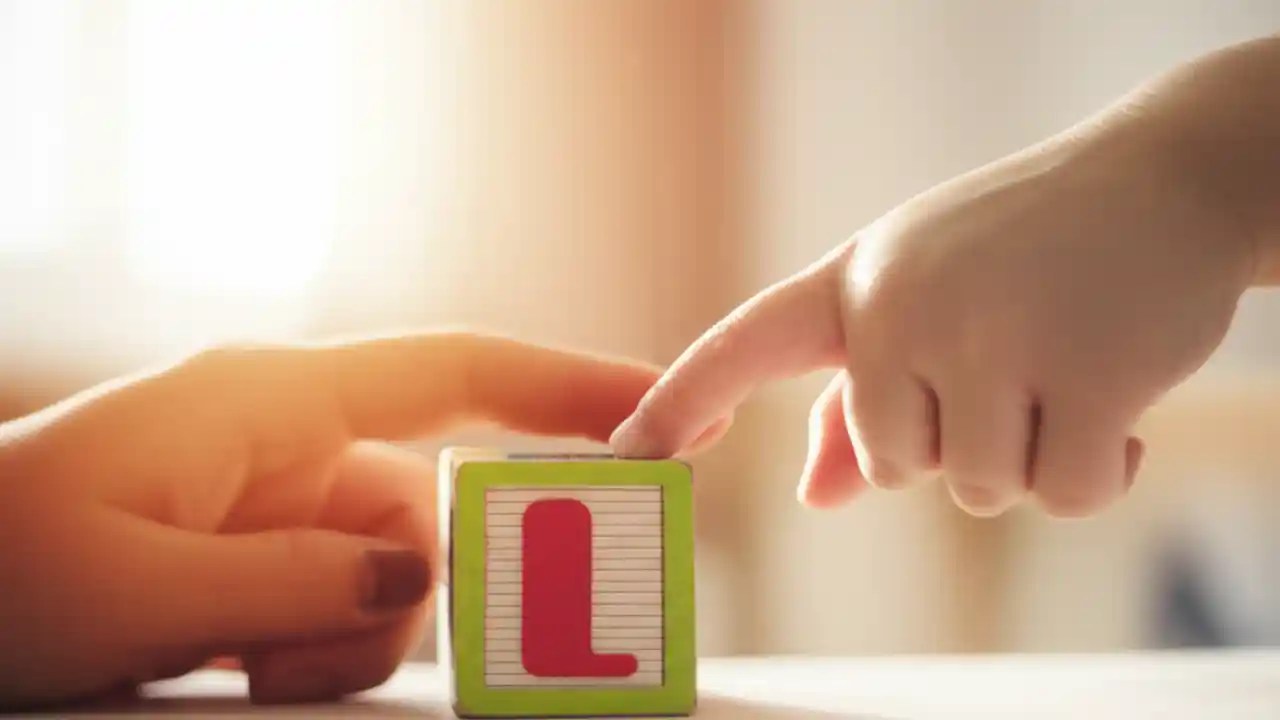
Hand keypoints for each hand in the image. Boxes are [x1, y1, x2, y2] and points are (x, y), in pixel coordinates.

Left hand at [0, 333, 681, 707]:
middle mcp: (287, 443)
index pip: (457, 374)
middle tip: (340, 648)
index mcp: (269, 405)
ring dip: (347, 642)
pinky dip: (318, 654)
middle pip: (429, 508)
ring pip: (388, 574)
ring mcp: (273, 503)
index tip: (658, 403)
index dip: (568, 382)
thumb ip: (294, 586)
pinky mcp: (256, 556)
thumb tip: (411, 581)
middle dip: (414, 593)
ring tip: (241, 674)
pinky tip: (238, 674)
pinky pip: (340, 603)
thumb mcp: (137, 590)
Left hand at [612, 120, 1255, 517]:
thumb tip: (817, 495)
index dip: (676, 401)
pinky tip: (1121, 398)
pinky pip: (1062, 495)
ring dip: (1030, 453)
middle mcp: (905, 302)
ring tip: (1066, 363)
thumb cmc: (1030, 250)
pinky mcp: (1084, 371)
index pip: (743, 344)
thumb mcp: (928, 299)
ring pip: (975, 489)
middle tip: (1014, 364)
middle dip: (955, 443)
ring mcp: (991, 334)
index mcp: (857, 279)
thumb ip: (865, 398)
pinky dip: (1099, 471)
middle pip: (893, 462)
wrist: (1166, 179)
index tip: (625, 456)